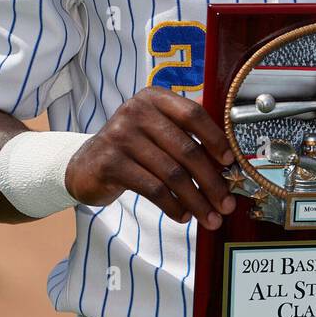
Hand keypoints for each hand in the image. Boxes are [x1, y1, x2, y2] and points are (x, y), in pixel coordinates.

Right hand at [64, 86, 236, 229]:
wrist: (85, 165)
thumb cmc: (133, 148)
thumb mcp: (157, 132)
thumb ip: (187, 136)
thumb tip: (229, 162)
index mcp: (154, 98)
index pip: (193, 114)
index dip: (216, 138)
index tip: (230, 162)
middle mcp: (136, 111)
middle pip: (186, 148)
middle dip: (212, 181)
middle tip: (226, 203)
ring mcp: (121, 136)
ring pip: (172, 173)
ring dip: (196, 200)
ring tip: (210, 217)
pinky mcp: (111, 163)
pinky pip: (153, 188)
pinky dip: (173, 206)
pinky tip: (183, 216)